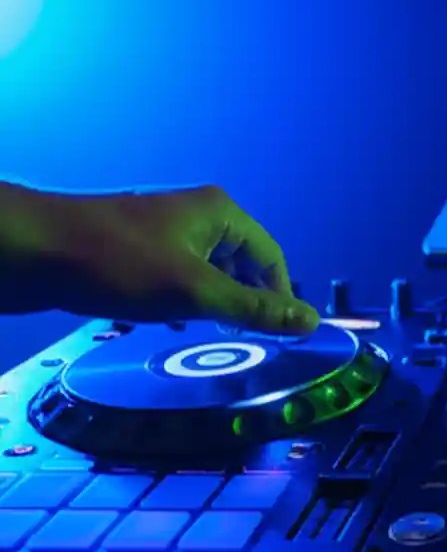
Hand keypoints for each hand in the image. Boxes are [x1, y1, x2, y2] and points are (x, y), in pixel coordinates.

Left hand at [30, 184, 318, 332]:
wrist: (32, 251)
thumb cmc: (117, 264)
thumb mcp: (194, 292)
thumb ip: (254, 309)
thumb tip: (310, 321)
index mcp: (219, 212)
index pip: (271, 256)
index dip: (280, 296)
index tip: (278, 335)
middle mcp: (195, 213)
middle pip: (240, 262)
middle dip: (242, 300)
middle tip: (237, 339)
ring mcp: (162, 228)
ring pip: (205, 271)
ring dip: (208, 302)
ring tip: (200, 333)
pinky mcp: (133, 245)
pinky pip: (174, 274)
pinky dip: (178, 299)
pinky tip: (165, 321)